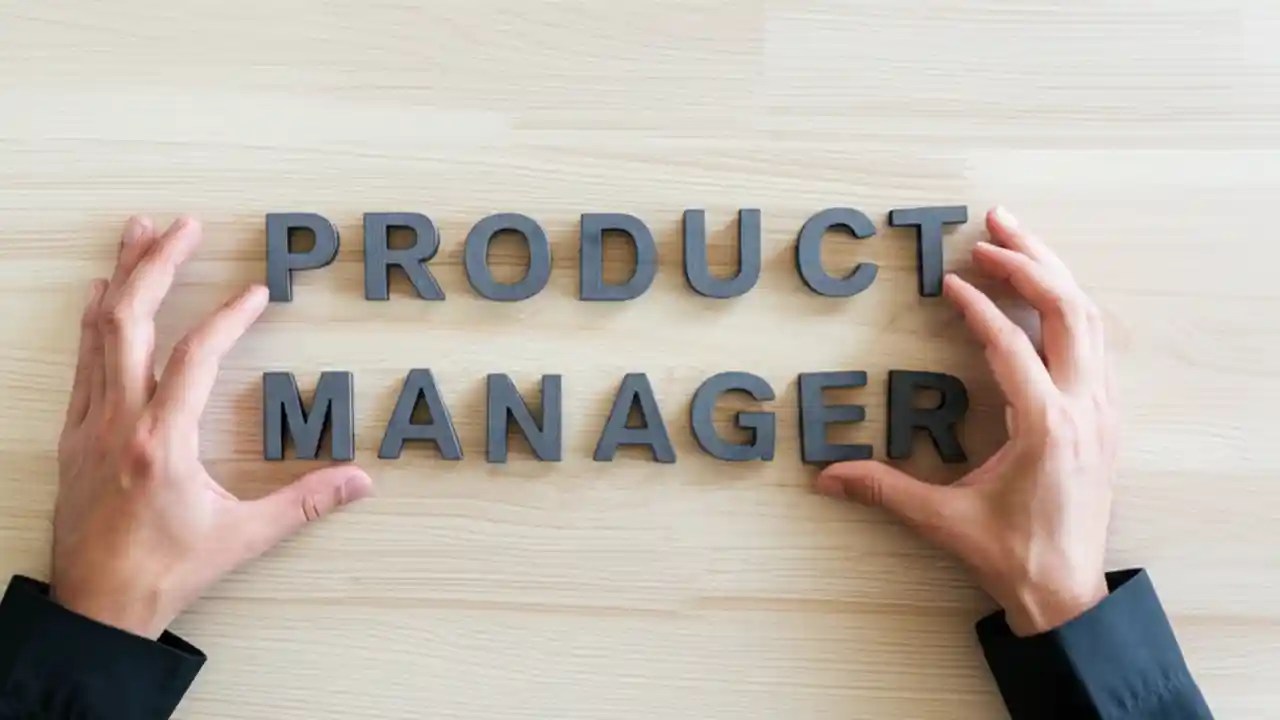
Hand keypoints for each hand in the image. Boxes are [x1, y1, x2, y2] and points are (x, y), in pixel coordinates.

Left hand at [52, 216, 373, 638]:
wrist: (93, 607)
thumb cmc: (162, 573)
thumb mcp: (242, 538)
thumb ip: (304, 503)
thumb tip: (359, 481)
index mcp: (160, 442)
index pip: (195, 356)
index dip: (228, 316)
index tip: (256, 291)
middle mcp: (117, 421)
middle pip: (129, 320)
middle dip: (156, 265)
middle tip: (183, 225)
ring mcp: (88, 423)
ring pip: (96, 331)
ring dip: (120, 277)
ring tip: (139, 233)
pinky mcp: (74, 434)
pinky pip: (82, 357)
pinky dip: (95, 317)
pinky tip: (103, 295)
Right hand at [816, 207, 1116, 635]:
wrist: (1068, 592)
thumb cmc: (1013, 556)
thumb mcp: (943, 520)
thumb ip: (884, 490)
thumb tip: (827, 476)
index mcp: (1046, 426)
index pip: (1012, 344)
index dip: (980, 306)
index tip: (950, 278)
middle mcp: (1084, 409)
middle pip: (1069, 310)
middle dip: (1031, 260)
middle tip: (992, 228)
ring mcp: (1103, 410)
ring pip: (1091, 320)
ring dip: (1056, 275)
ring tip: (1018, 241)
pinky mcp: (1106, 417)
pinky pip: (1097, 343)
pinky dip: (1071, 307)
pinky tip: (1046, 296)